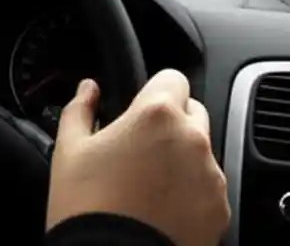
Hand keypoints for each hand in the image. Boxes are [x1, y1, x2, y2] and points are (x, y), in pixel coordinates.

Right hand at [47, 69, 229, 245]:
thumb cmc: (87, 210)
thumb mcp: (70, 153)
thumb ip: (80, 110)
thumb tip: (88, 89)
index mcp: (157, 115)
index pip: (172, 78)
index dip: (153, 92)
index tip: (138, 111)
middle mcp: (193, 139)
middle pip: (192, 113)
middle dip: (170, 125)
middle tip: (139, 151)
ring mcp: (211, 176)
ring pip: (201, 153)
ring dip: (182, 160)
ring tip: (148, 187)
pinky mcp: (220, 209)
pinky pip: (209, 188)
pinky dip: (192, 193)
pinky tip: (163, 210)